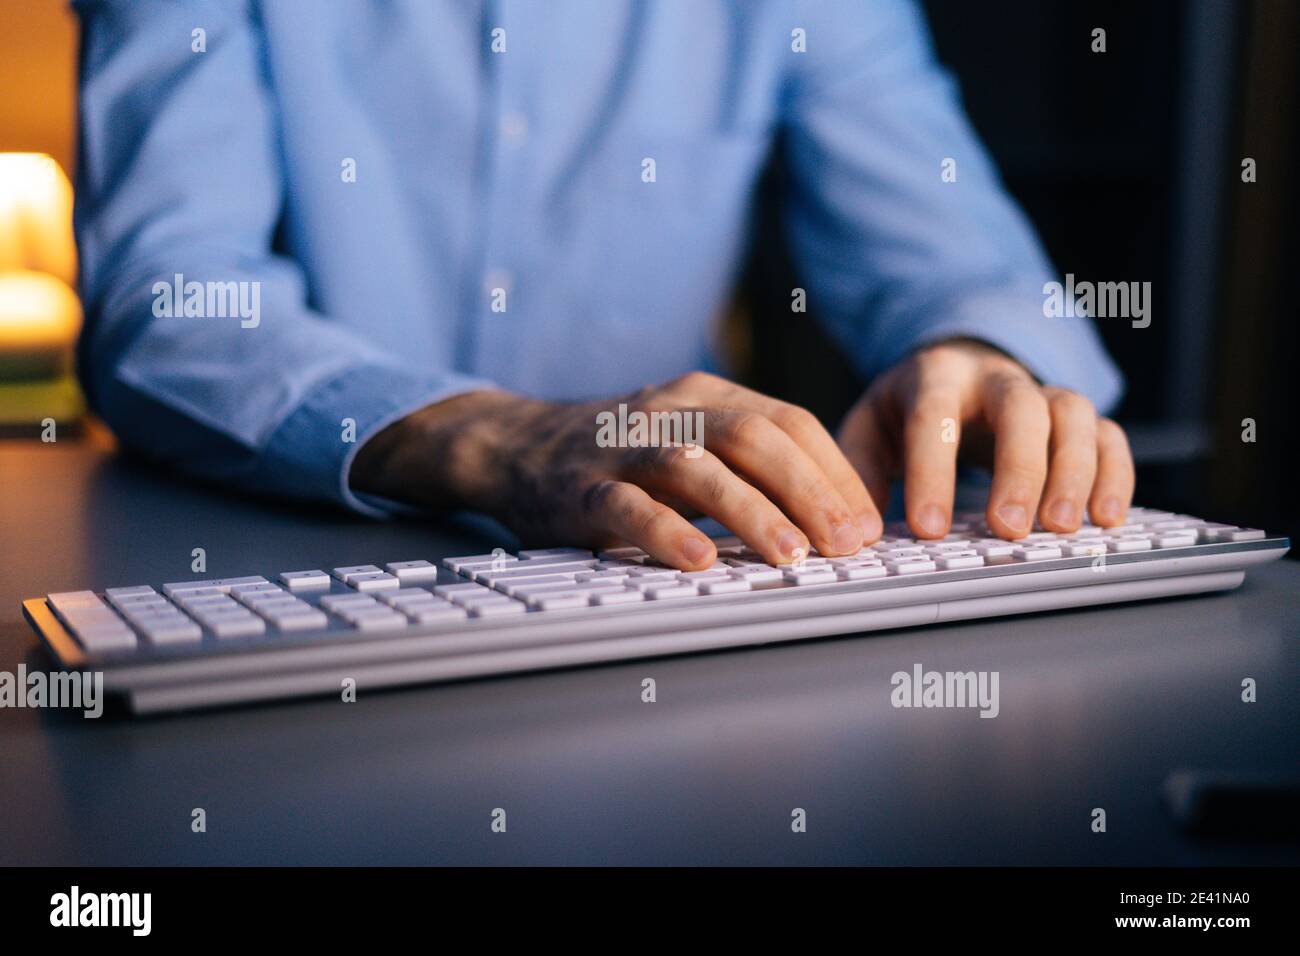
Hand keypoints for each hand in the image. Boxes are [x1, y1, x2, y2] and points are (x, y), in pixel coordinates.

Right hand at [350, 372, 880, 569]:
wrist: (517, 448)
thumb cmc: (623, 457)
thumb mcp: (690, 440)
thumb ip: (749, 465)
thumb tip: (835, 519)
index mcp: (706, 395)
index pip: (788, 422)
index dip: (835, 472)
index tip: (868, 523)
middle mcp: (670, 411)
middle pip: (754, 438)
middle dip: (810, 491)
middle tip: (846, 544)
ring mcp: (622, 448)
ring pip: (696, 469)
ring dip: (751, 512)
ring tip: (792, 556)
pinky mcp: (580, 488)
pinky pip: (627, 508)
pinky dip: (666, 533)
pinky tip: (700, 561)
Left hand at [836, 339, 1134, 539]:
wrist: (955, 367)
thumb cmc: (908, 409)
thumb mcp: (870, 427)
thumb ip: (861, 470)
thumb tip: (861, 529)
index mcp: (936, 376)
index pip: (933, 417)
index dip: (932, 473)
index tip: (929, 529)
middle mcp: (996, 378)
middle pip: (1019, 409)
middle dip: (1018, 470)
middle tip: (1009, 529)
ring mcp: (1043, 393)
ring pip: (1072, 417)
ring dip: (1073, 473)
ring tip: (1061, 529)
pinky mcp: (1076, 417)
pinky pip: (1109, 436)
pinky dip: (1115, 474)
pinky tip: (1107, 519)